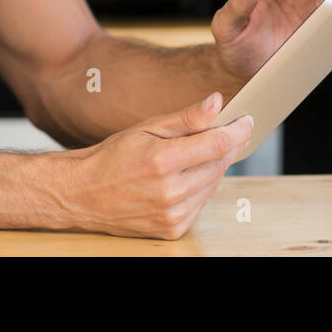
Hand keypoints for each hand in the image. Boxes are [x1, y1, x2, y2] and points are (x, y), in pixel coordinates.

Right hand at [62, 92, 252, 239]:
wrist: (84, 194)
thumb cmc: (114, 156)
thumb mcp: (147, 128)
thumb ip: (186, 117)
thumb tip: (218, 102)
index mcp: (162, 161)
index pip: (218, 144)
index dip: (238, 130)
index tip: (247, 120)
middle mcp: (170, 192)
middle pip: (219, 164)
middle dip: (224, 146)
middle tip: (220, 132)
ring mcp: (172, 214)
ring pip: (213, 184)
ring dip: (211, 168)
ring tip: (189, 157)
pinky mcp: (173, 229)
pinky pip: (201, 203)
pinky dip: (198, 188)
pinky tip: (180, 179)